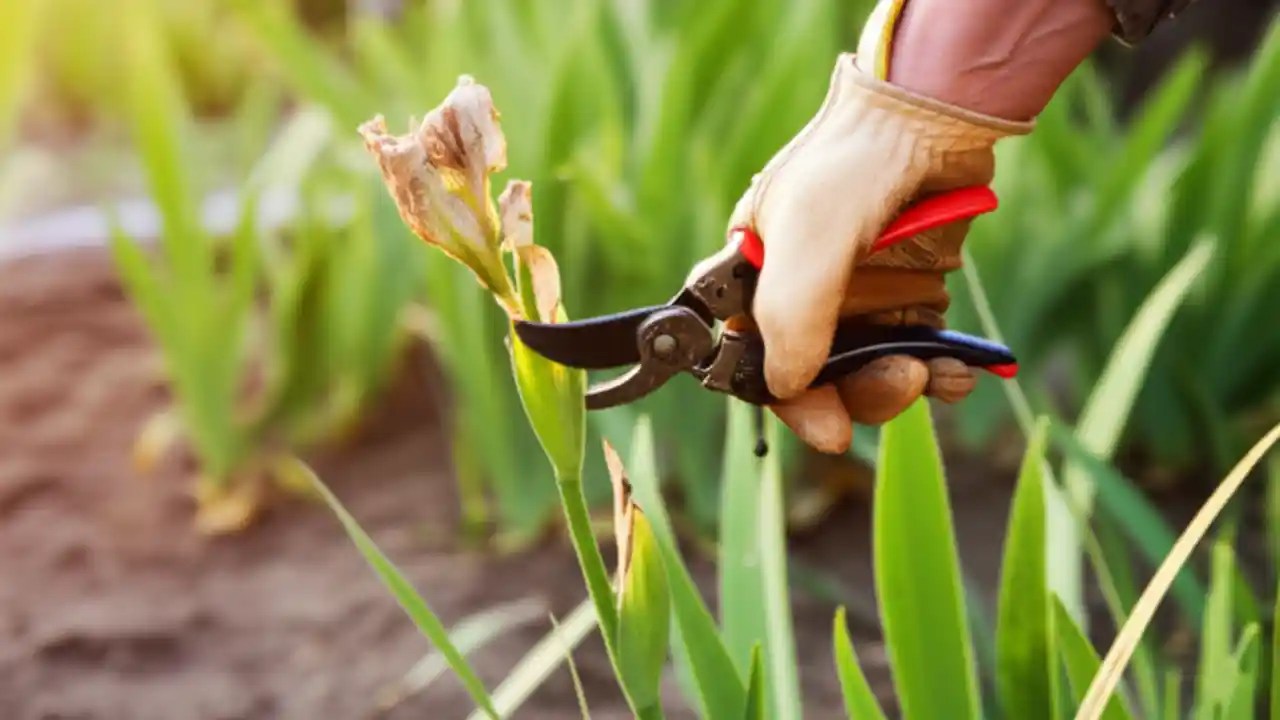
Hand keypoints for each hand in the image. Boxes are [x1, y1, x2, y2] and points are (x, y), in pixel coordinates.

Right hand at [727, 53, 1029, 452]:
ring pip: (868, 372)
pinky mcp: (905, 292)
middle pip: (817, 377)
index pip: (752, 359)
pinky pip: (912, 351)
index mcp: (754, 277)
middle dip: (859, 392)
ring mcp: (854, 296)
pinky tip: (957, 370)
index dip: (788, 400)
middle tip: (900, 384)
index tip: (829, 428)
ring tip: (934, 372)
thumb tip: (788, 386)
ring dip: (901, 381)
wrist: (935, 117)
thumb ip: (791, 315)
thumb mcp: (809, 236)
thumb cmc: (854, 162)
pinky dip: (936, 369)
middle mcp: (799, 293)